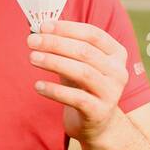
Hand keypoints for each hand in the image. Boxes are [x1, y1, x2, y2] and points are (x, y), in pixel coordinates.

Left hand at [28, 20, 128, 141]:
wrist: (98, 124)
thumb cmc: (84, 87)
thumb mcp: (78, 64)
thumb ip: (64, 47)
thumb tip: (37, 28)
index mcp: (116, 53)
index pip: (92, 34)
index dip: (67, 28)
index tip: (43, 26)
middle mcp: (118, 71)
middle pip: (85, 52)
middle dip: (56, 43)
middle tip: (32, 41)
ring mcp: (111, 92)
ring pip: (82, 72)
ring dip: (54, 62)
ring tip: (32, 58)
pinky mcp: (99, 112)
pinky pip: (76, 98)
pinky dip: (55, 91)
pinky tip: (38, 85)